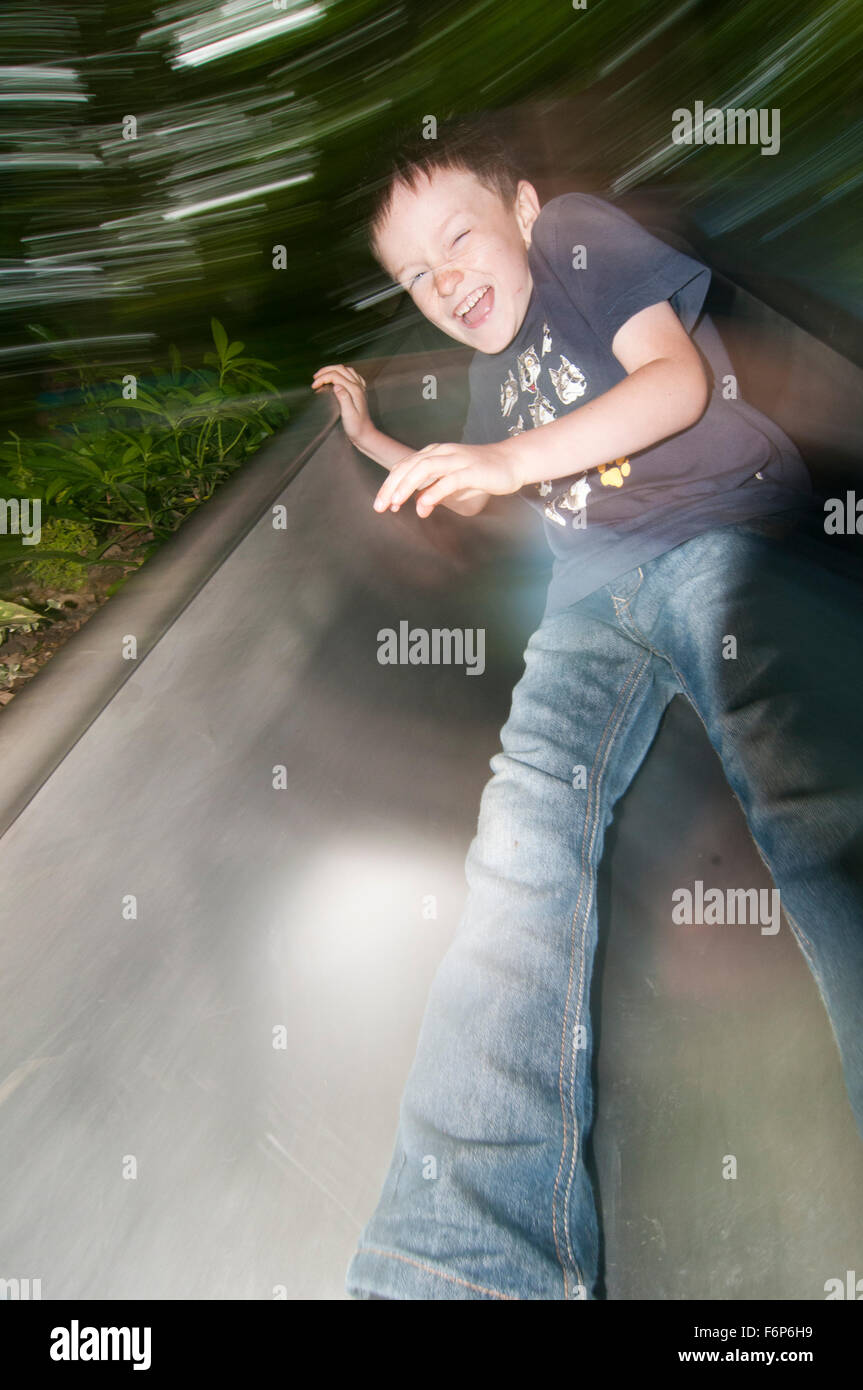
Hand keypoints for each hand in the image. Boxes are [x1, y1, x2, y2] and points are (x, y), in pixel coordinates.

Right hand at [311, 363, 370, 444]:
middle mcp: (358, 386)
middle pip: (340, 369)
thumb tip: (336, 386)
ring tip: (323, 376)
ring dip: (333, 370)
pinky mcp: (360, 392)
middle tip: (315, 377)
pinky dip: (343, 373)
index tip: (314, 386)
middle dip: (326, 371)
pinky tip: (339, 378)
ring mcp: (360, 388)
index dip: (323, 378)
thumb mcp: (348, 414)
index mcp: (354, 390)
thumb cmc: (356, 427)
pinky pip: (353, 376)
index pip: (335, 376)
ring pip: (346, 370)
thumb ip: (344, 398)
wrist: (366, 434)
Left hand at [372, 440, 520, 516]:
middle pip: (410, 466)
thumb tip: (418, 506)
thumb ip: (434, 491)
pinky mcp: (471, 470)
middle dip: (392, 486)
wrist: (512, 463)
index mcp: (435, 453)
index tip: (381, 503)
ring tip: (396, 503)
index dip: (390, 484)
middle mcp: (442, 453)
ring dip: (407, 486)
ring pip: (425, 469)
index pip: (405, 466)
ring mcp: (457, 460)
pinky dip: (434, 492)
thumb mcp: (452, 482)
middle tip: (380, 506)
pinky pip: (449, 480)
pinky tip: (422, 505)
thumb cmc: (481, 472)